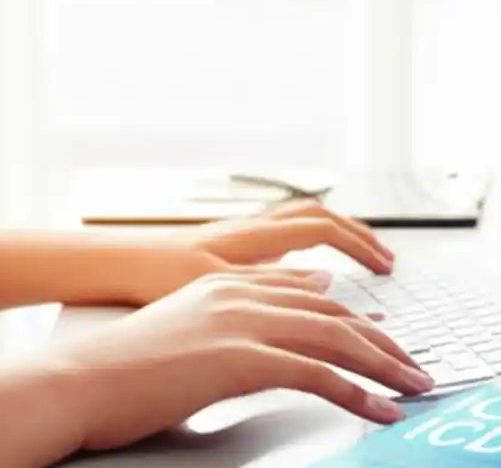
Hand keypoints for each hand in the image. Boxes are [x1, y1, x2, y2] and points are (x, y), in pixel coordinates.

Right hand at [51, 272, 432, 451]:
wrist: (76, 382)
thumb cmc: (120, 372)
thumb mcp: (183, 332)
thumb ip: (231, 322)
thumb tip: (277, 325)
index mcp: (228, 286)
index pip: (310, 295)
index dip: (354, 318)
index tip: (385, 339)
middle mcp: (242, 295)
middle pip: (334, 314)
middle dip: (383, 343)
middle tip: (415, 368)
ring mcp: (243, 322)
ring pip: (336, 338)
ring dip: (384, 366)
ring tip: (414, 388)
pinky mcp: (242, 358)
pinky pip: (317, 374)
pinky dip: (358, 393)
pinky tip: (381, 409)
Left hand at [124, 200, 395, 304]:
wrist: (115, 265)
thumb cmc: (155, 275)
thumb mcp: (219, 286)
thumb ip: (274, 283)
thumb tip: (325, 279)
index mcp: (255, 234)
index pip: (325, 229)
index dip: (361, 246)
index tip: (385, 267)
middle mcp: (253, 226)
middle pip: (322, 216)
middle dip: (360, 235)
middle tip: (385, 258)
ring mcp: (243, 233)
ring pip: (304, 219)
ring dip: (338, 232)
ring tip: (359, 253)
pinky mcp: (232, 246)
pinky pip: (286, 233)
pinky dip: (313, 242)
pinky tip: (310, 267)